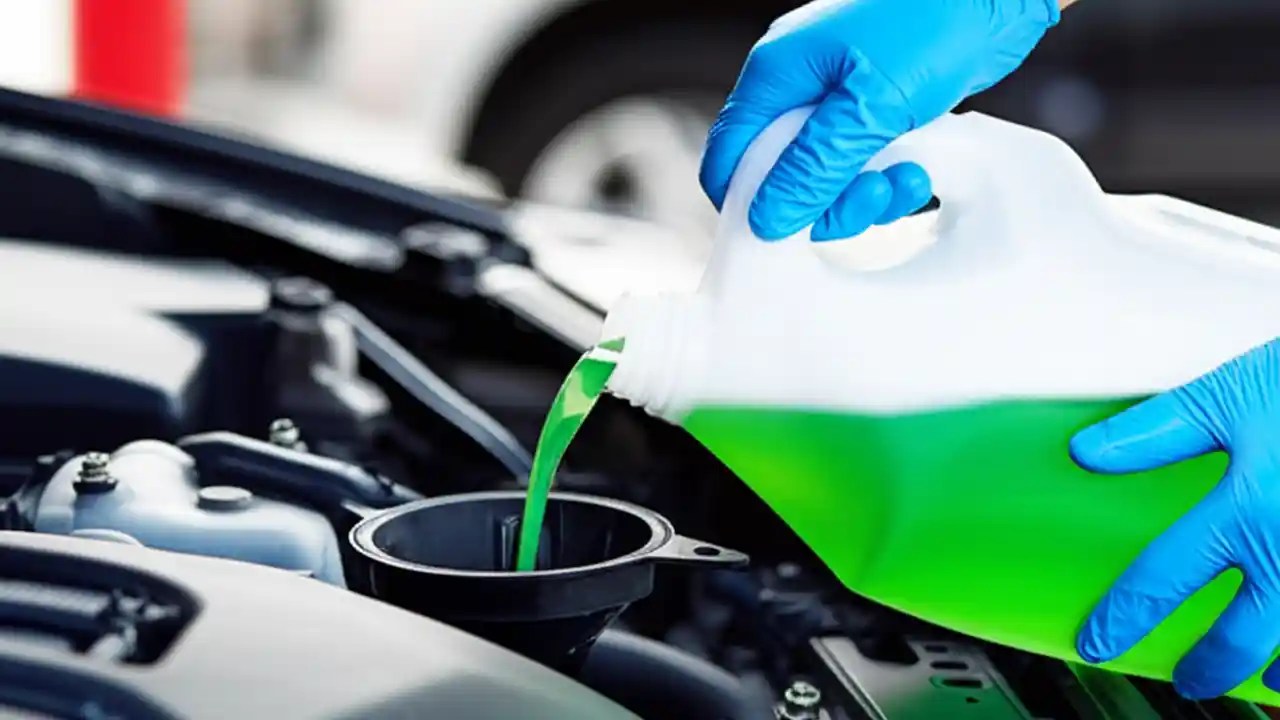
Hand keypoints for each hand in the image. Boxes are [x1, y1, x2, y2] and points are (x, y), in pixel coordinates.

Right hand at [700, 0, 1058, 241]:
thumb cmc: (934, 20)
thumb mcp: (869, 107)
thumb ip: (815, 168)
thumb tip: (767, 217)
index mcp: (777, 73)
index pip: (729, 153)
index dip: (747, 199)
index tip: (783, 232)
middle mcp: (799, 84)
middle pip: (781, 174)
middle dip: (824, 201)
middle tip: (868, 200)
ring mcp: (836, 96)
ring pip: (825, 176)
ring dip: (863, 195)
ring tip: (905, 181)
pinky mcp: (873, 107)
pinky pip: (860, 163)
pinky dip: (886, 177)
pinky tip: (917, 170)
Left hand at [1071, 338, 1279, 698]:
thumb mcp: (1232, 395)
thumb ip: (1158, 431)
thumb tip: (1089, 453)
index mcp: (1246, 512)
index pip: (1161, 581)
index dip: (1122, 617)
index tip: (1098, 640)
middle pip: (1240, 638)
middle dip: (1208, 666)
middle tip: (1188, 680)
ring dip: (1279, 669)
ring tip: (1259, 678)